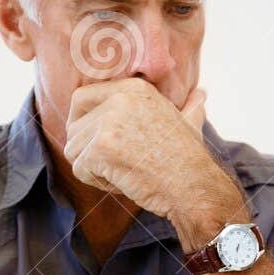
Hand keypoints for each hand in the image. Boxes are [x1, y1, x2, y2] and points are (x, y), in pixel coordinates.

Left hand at [63, 78, 241, 236]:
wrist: (192, 186)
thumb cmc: (189, 160)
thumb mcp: (189, 121)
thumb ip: (188, 106)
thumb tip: (200, 94)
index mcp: (134, 89)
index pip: (81, 98)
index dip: (79, 121)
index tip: (91, 140)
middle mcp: (119, 99)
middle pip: (73, 127)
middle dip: (85, 151)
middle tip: (111, 164)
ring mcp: (107, 123)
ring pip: (73, 150)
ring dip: (93, 168)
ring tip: (124, 173)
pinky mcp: (100, 149)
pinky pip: (79, 169)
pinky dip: (97, 182)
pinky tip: (123, 182)